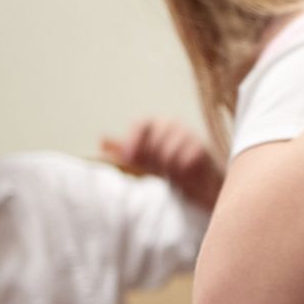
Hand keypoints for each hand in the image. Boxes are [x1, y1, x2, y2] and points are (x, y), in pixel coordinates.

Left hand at [102, 118, 223, 208]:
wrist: (201, 180)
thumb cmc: (169, 166)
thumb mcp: (143, 159)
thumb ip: (124, 149)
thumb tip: (101, 140)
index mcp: (155, 124)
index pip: (141, 123)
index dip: (133, 140)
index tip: (130, 158)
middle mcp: (172, 125)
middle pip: (154, 139)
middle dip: (152, 158)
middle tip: (157, 169)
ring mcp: (189, 134)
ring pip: (168, 151)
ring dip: (167, 166)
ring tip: (172, 172)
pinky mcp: (202, 148)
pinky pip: (185, 159)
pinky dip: (181, 170)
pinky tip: (184, 174)